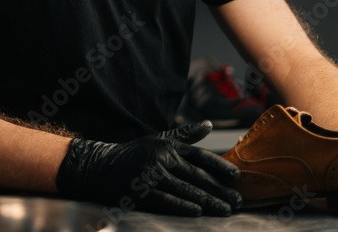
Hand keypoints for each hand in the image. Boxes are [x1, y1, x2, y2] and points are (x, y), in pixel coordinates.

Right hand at [55, 121, 241, 216]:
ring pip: (187, 190)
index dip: (220, 167)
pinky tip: (198, 211)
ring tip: (225, 210)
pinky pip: (167, 200)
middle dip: (220, 190)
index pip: (200, 156)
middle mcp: (162, 158)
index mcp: (168, 146)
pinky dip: (183, 206)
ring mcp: (152, 174)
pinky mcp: (141, 191)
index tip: (237, 177)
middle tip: (238, 201)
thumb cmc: (133, 154)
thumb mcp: (158, 140)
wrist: (100, 166)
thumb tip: (208, 125)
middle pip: (198, 176)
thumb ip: (184, 135)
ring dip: (209, 201)